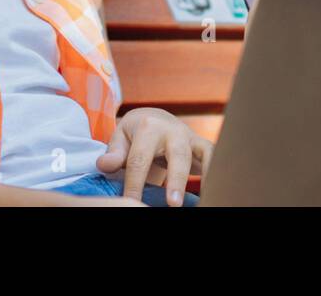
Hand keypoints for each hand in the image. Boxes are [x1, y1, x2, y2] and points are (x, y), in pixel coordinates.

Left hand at [95, 108, 213, 205]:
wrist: (156, 118)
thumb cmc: (136, 133)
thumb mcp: (121, 138)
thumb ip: (114, 153)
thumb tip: (104, 165)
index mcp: (148, 127)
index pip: (140, 159)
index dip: (134, 183)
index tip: (130, 201)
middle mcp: (173, 130)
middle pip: (177, 155)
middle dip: (176, 179)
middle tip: (173, 203)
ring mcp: (190, 137)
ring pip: (202, 153)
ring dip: (204, 175)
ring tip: (201, 200)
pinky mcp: (202, 144)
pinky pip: (214, 156)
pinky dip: (216, 172)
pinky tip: (213, 191)